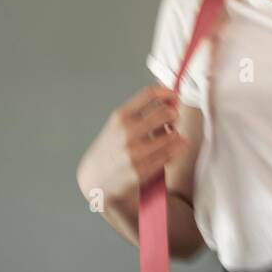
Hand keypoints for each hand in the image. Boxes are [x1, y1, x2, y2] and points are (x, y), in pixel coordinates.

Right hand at [77, 85, 190, 204]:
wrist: (95, 179)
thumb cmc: (109, 150)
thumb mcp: (117, 126)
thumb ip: (140, 113)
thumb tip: (168, 102)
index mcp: (120, 117)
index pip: (149, 94)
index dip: (167, 92)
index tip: (174, 96)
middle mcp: (127, 133)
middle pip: (165, 113)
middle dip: (174, 115)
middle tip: (173, 120)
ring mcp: (134, 153)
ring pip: (173, 136)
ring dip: (176, 135)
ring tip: (170, 138)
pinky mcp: (142, 171)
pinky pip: (170, 155)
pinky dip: (176, 150)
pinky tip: (170, 150)